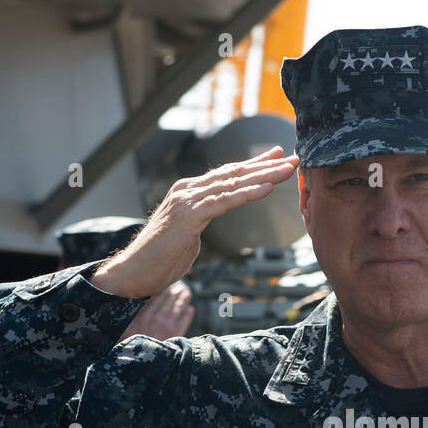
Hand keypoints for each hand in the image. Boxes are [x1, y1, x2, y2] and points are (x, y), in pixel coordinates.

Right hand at [91, 146, 298, 298]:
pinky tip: (266, 189)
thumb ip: (201, 219)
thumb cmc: (159, 258)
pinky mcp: (188, 217)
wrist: (134, 271)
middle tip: (293, 157)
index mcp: (189, 193)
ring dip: (263, 176)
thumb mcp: (188, 234)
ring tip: (287, 170)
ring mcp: (187, 201)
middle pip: (234, 174)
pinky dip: (246, 195)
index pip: (227, 174)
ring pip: (232, 184)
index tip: (277, 157)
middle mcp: (188, 190)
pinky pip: (224, 203)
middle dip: (266, 165)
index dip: (253, 165)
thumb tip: (211, 216)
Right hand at [119, 283, 193, 342]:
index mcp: (144, 316)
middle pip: (168, 303)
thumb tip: (141, 301)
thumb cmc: (131, 345)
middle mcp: (157, 319)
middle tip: (180, 289)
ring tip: (187, 294)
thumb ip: (135, 315)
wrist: (142, 362)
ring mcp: (168, 327)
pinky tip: (190, 309)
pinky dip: (187, 315)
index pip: (156, 300)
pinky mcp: (176, 336)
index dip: (163, 293)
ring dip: (183, 301)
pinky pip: (184, 322)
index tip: (167, 288)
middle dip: (175, 295)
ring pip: (177, 310)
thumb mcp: (126, 328)